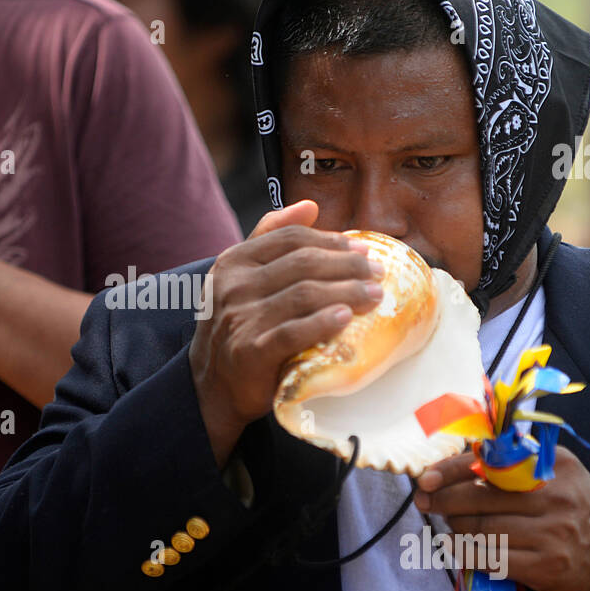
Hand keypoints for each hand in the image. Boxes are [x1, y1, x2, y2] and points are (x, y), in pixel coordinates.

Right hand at [188, 200, 383, 467]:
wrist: (212, 385)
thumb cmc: (237, 327)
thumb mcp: (242, 278)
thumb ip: (271, 239)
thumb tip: (311, 206)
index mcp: (234, 262)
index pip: (289, 239)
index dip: (330, 240)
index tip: (361, 249)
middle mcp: (234, 286)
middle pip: (303, 263)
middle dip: (347, 265)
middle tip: (377, 271)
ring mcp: (241, 318)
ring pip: (304, 294)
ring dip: (347, 291)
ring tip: (375, 295)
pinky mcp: (252, 351)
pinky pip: (294, 331)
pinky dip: (323, 322)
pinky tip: (346, 317)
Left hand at [414, 445, 589, 590]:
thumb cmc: (572, 509)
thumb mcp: (554, 474)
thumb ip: (513, 463)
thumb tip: (454, 465)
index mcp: (553, 465)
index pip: (490, 462)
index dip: (450, 471)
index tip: (426, 478)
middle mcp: (555, 497)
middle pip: (481, 497)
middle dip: (444, 499)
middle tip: (425, 501)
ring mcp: (551, 533)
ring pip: (483, 528)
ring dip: (456, 526)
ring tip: (449, 523)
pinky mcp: (545, 566)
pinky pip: (492, 558)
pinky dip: (467, 553)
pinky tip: (454, 547)